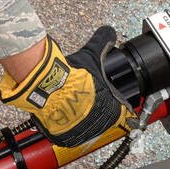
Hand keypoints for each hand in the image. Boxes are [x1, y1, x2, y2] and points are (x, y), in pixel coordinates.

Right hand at [0, 28, 131, 148]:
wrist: (45, 84)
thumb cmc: (70, 73)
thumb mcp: (91, 54)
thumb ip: (102, 42)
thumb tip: (109, 32)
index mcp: (111, 107)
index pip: (124, 114)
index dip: (122, 108)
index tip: (120, 107)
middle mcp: (99, 123)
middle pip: (106, 121)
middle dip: (101, 111)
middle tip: (92, 101)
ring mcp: (82, 132)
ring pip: (90, 129)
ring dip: (86, 120)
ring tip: (78, 107)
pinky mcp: (65, 136)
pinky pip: (72, 135)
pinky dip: (71, 128)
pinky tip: (67, 116)